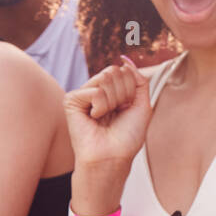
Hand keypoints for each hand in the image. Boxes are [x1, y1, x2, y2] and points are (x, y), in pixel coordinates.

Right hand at [64, 56, 152, 182]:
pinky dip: (101, 107)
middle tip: (116, 114)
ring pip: (106, 78)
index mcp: (113, 91)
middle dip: (123, 95)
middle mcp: (97, 90)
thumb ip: (138, 79)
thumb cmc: (127, 137)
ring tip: (105, 117)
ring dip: (113, 101)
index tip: (127, 109)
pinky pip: (95, 91)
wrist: (113, 156)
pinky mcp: (71, 100)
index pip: (125, 71)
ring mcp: (84, 94)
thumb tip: (125, 59)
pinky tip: (94, 118)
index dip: (132, 91)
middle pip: (116, 72)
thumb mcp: (143, 104)